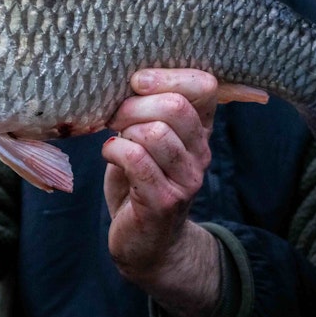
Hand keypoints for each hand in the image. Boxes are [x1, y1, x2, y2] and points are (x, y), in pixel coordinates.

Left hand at [102, 68, 220, 316]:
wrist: (148, 242)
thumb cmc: (141, 180)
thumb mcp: (149, 137)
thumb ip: (148, 108)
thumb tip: (124, 74)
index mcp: (200, 129)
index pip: (205, 86)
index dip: (167, 76)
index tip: (136, 82)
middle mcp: (201, 152)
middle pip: (176, 107)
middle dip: (135, 104)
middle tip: (114, 114)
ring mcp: (186, 179)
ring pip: (156, 132)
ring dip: (124, 129)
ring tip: (114, 137)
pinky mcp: (164, 201)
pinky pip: (137, 160)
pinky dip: (115, 150)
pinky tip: (110, 154)